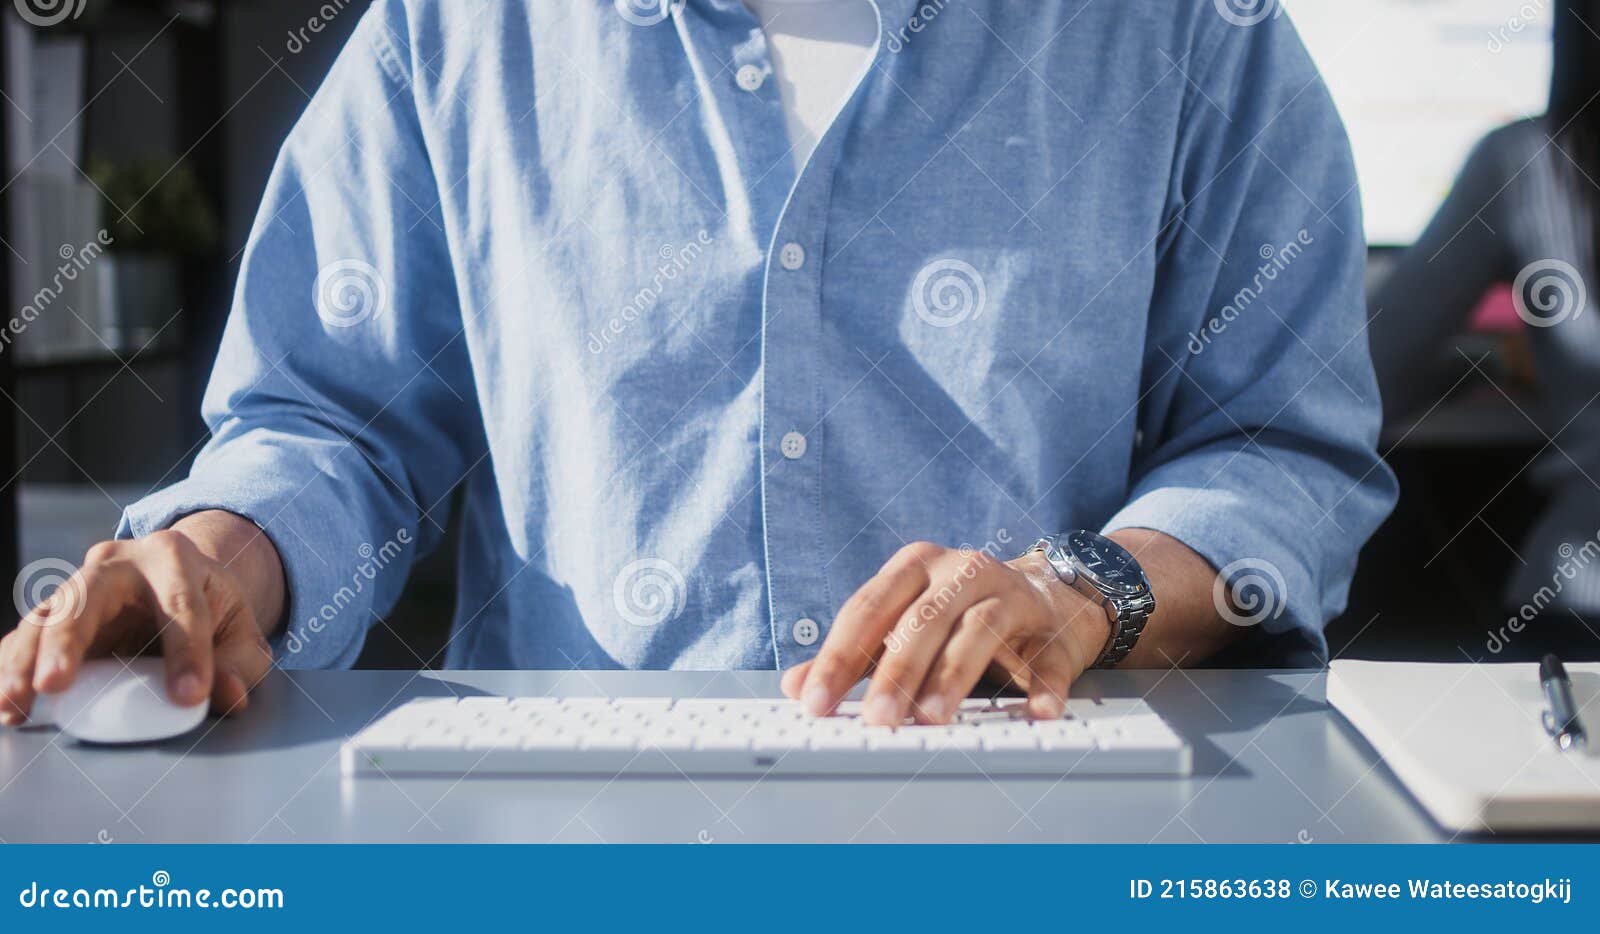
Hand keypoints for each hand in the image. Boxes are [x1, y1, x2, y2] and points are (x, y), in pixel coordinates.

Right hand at [0, 517, 279, 726]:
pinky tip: (6, 705)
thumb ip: (242, 662)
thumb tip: (228, 697)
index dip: (188, 653)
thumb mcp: (241, 629)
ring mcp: (77, 586)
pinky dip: (9, 670)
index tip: (190, 697)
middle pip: (85, 596)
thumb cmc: (211, 607)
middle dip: (67, 641)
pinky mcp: (54, 616)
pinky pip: (23, 640)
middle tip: (55, 683)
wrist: (177, 580)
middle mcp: (116, 564)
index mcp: (173, 557)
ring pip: (44, 618)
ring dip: (24, 662)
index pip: (181, 606)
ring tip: (16, 703)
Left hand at [780, 541, 1112, 724]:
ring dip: (954, 676)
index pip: (867, 609)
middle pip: (922, 619)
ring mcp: (1011, 595)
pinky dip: (1045, 685)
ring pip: (978, 630)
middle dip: (895, 672)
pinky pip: (1049, 657)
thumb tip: (796, 687)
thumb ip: (853, 654)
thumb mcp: (903, 621)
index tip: (815, 703)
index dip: (838, 657)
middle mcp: (961, 571)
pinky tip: (1038, 711)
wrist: (1048, 595)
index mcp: (915, 567)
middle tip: (876, 720)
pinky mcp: (1052, 627)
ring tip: (933, 718)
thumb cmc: (959, 613)